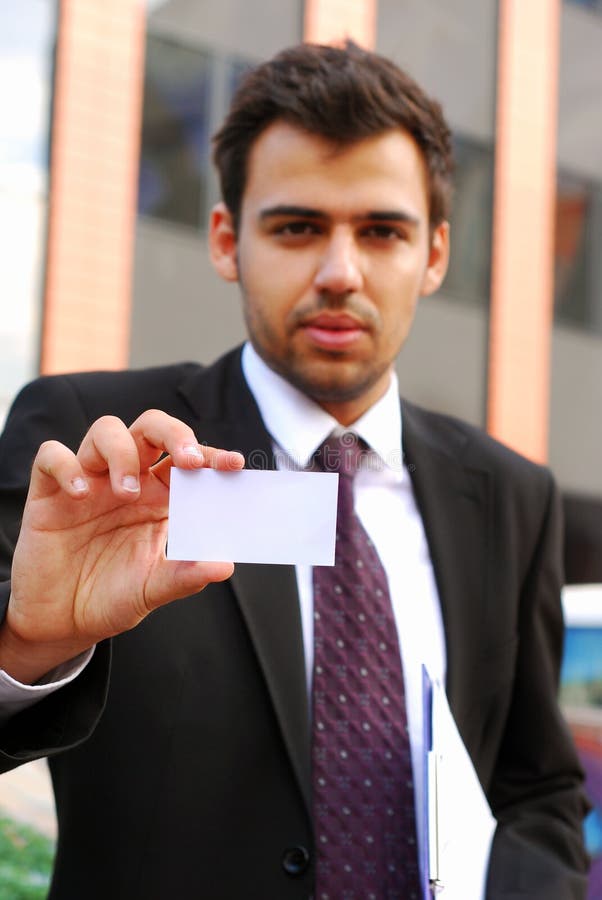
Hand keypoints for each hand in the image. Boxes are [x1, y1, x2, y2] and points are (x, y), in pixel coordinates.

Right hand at [0, 410, 244, 682]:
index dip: (211, 455)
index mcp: (158, 497)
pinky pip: (51, 456)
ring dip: (122, 452)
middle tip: (188, 460)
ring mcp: (88, 482)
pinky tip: (79, 494)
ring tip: (127, 491)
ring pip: (106, 431)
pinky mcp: (49, 492)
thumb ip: (185, 576)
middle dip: (174, 434)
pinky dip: (66, 466)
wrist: (61, 622)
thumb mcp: (152, 590)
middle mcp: (126, 480)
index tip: (233, 465)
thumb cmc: (110, 597)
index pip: (186, 461)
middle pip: (151, 429)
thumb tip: (225, 566)